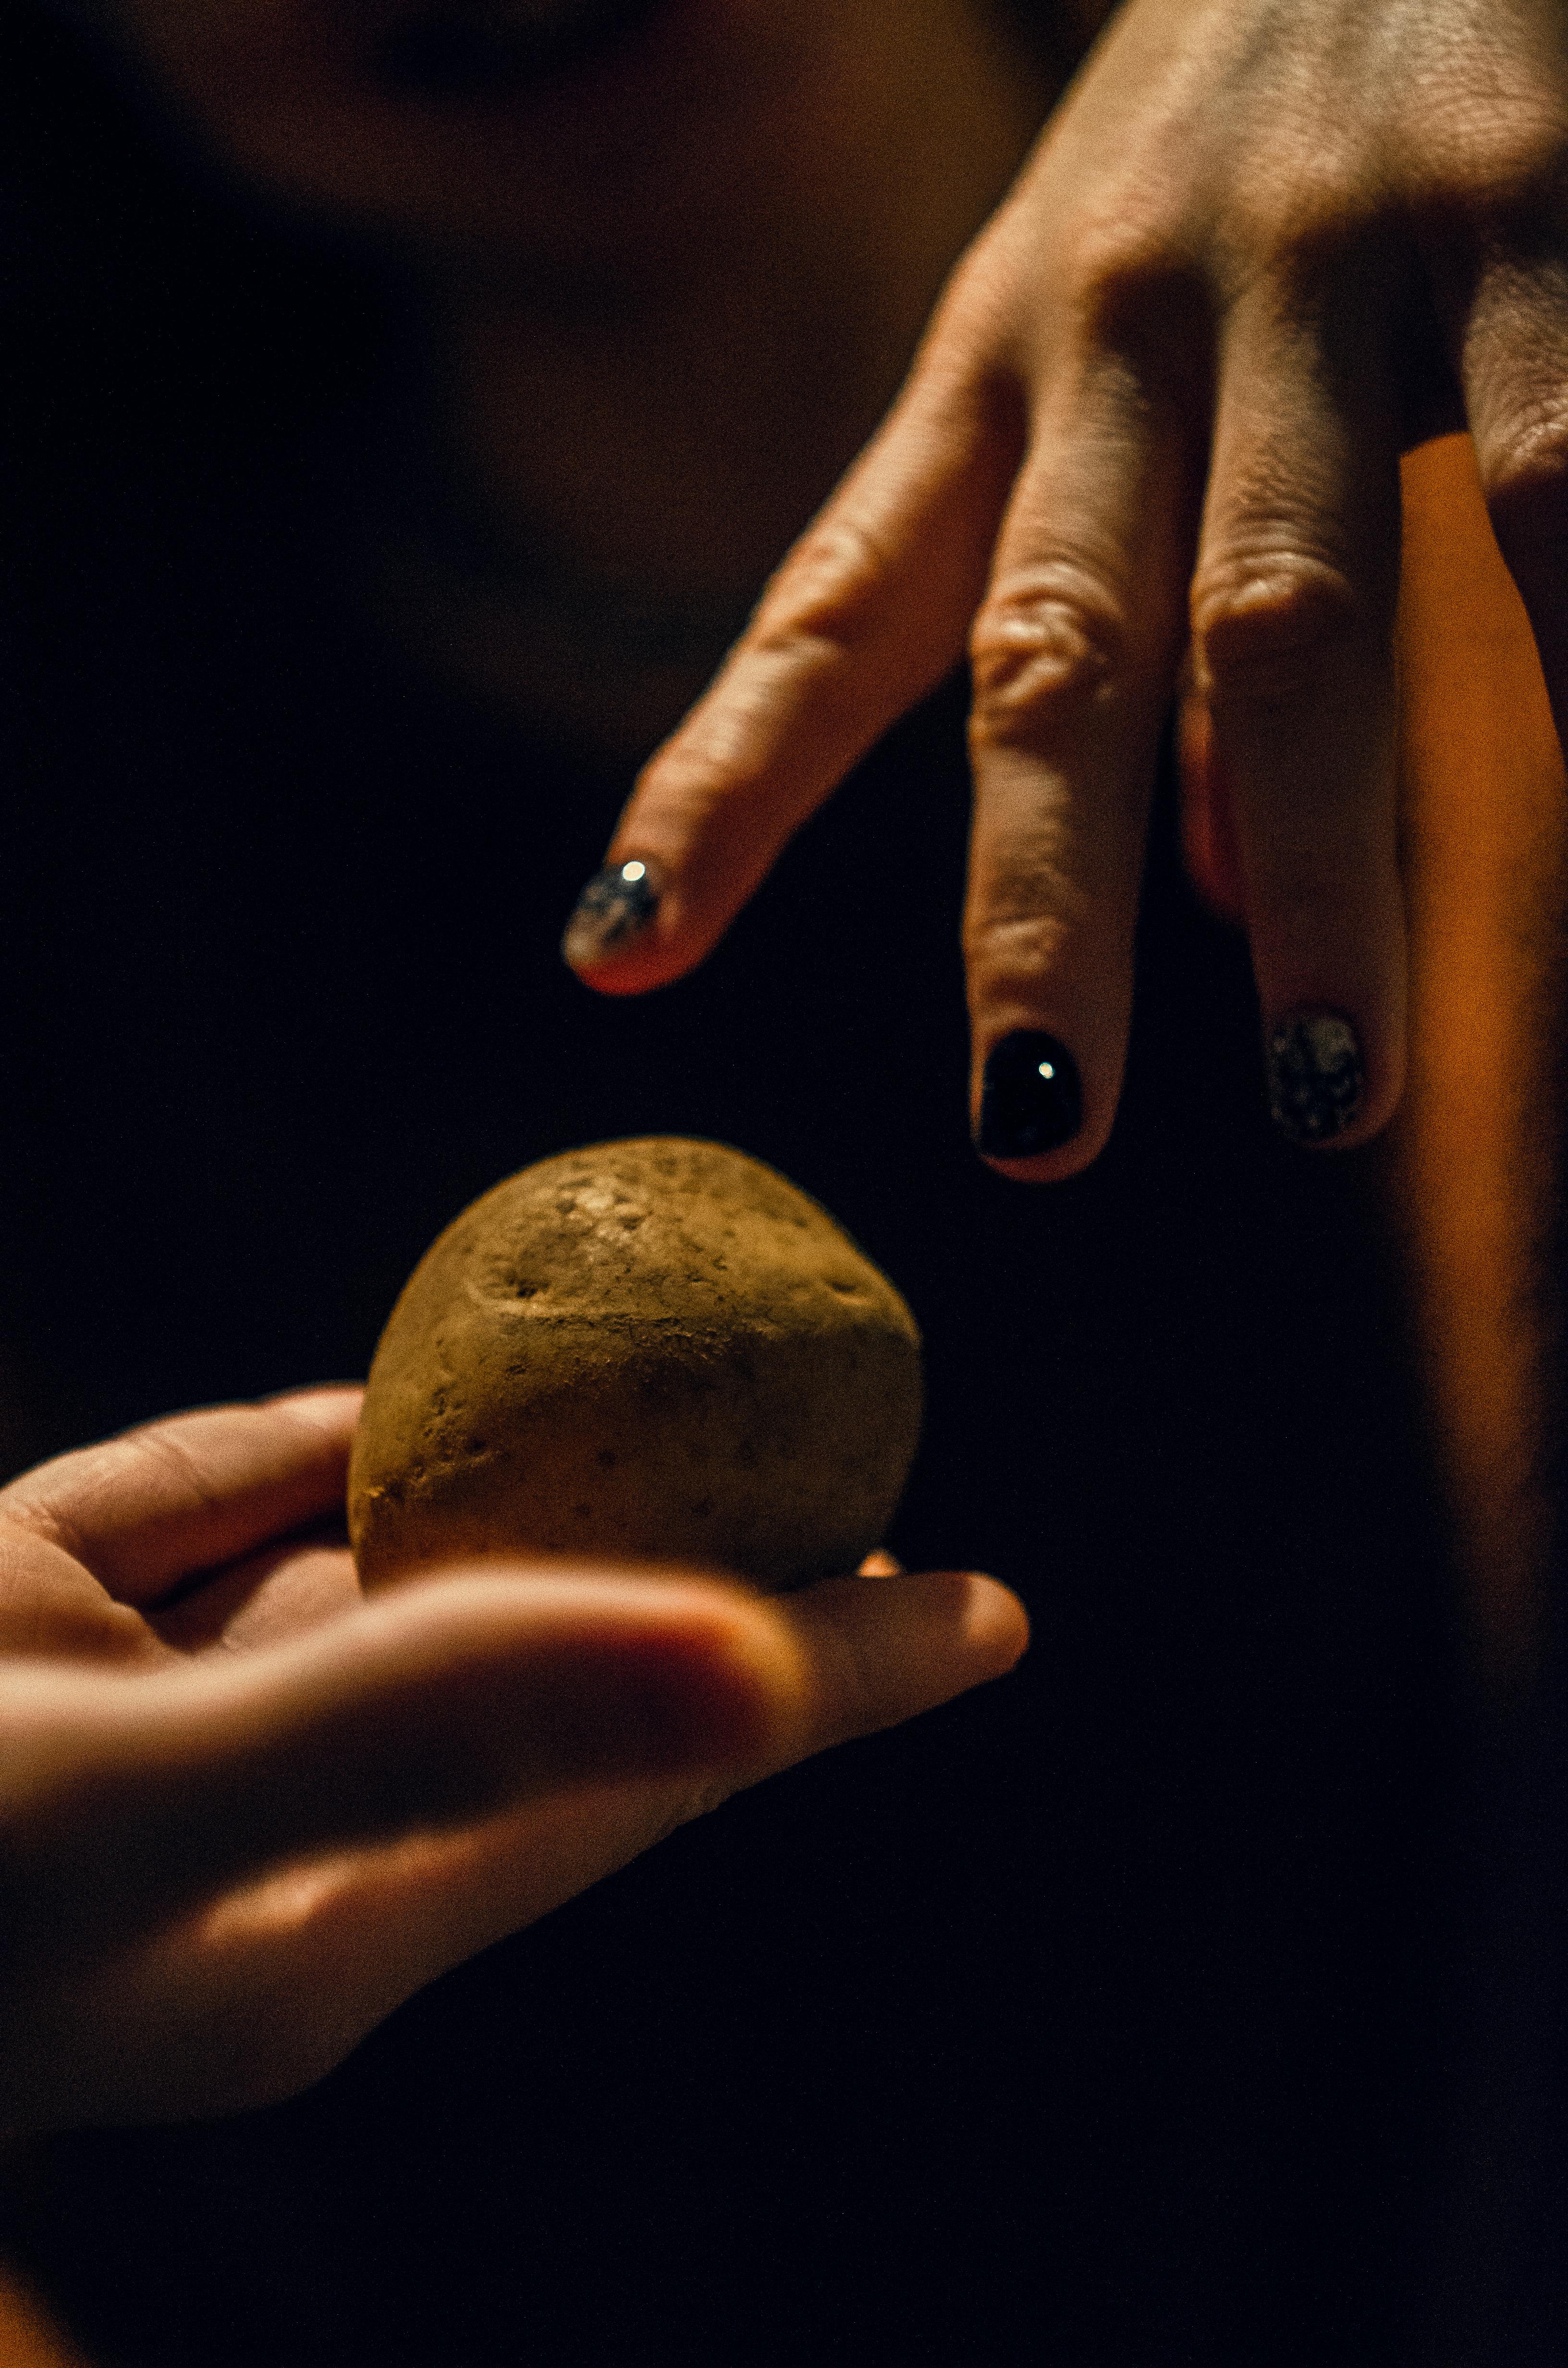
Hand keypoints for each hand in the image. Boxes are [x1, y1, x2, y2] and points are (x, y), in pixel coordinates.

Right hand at [0, 1389, 1023, 2135]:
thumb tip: (752, 1679)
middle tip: (858, 1485)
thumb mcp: (143, 1798)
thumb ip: (432, 1721)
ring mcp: (151, 1721)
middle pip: (547, 1657)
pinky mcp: (39, 1629)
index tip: (993, 1603)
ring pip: (372, 1572)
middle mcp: (268, 1814)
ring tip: (659, 1415)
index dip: (834, 1681)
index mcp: (333, 1897)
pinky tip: (370, 1403)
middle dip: (702, 1573)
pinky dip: (284, 1452)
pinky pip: (204, 1519)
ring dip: (505, 1490)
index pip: (653, 1764)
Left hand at [563, 0, 1567, 1167]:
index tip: (617, 953)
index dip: (722, 788)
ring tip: (1322, 1088)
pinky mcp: (1531, 202)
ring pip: (1293, 623)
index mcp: (1000, 352)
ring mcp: (1325, 263)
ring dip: (1314, 873)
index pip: (833, 601)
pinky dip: (1555, 667)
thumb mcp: (1129, 342)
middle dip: (1039, 908)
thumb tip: (1203, 889)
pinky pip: (1553, 484)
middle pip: (1058, 657)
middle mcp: (1124, 316)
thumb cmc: (1253, 143)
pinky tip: (1562, 861)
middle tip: (1033, 1125)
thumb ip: (1145, 604)